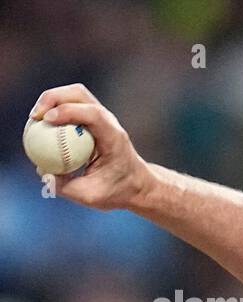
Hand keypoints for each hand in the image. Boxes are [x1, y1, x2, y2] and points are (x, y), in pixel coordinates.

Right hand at [28, 84, 152, 210]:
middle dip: (53, 98)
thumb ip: (66, 187)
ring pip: (74, 94)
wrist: (137, 185)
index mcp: (114, 137)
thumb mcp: (92, 196)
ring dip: (51, 100)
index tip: (46, 119)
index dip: (68, 111)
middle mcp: (109, 121)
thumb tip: (42, 173)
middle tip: (35, 117)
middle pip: (79, 94)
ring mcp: (102, 117)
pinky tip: (41, 124)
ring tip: (35, 118)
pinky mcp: (94, 119)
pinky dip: (54, 109)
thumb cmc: (117, 191)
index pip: (93, 114)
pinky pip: (71, 105)